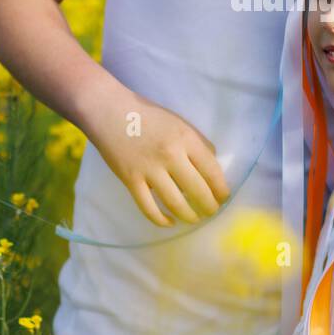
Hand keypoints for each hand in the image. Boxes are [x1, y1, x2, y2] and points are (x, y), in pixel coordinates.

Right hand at [87, 93, 229, 227]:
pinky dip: (161, 220)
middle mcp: (170, 155)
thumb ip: (198, 144)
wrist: (110, 112)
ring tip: (194, 219)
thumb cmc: (149, 116)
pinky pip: (148, 208)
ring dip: (189, 216)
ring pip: (175, 204)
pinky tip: (169, 222)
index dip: (221, 189)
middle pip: (197, 191)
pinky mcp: (130, 180)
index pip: (212, 171)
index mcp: (186, 139)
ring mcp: (149, 169)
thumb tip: (212, 169)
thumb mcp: (180, 123)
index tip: (223, 198)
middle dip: (209, 207)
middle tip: (211, 212)